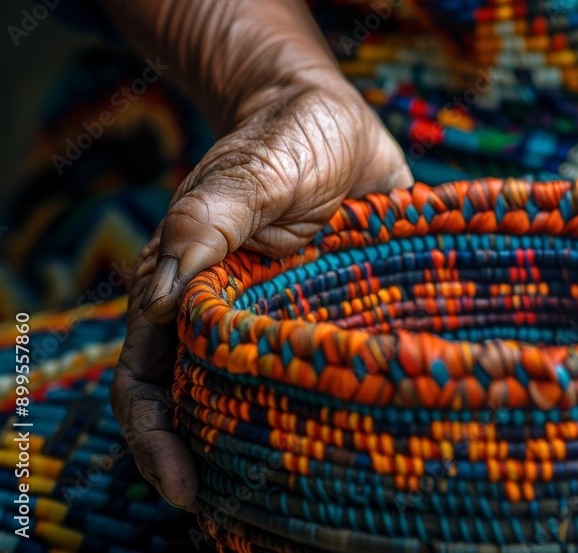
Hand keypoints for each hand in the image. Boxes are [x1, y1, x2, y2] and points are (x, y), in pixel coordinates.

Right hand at [111, 80, 411, 508]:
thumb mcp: (252, 169)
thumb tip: (160, 293)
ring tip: (308, 493)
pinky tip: (377, 433)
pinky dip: (349, 403)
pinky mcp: (343, 315)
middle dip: (218, 459)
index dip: (157, 436)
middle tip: (242, 508)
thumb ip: (208, 219)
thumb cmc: (287, 136)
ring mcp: (291, 321)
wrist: (340, 117)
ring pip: (278, 397)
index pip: (152, 378)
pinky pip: (339, 368)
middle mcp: (236, 317)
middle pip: (212, 403)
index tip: (181, 483)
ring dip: (284, 443)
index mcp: (192, 291)